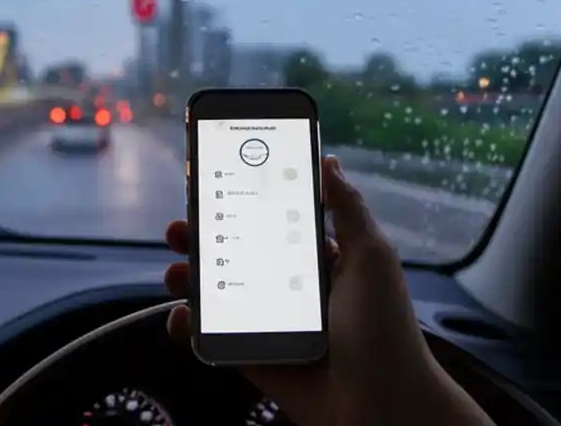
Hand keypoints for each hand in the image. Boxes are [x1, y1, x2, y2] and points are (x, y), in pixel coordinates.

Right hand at [163, 155, 491, 425]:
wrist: (381, 402)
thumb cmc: (383, 326)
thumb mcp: (372, 256)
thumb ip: (348, 208)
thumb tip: (329, 159)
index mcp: (320, 260)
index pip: (274, 223)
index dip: (243, 202)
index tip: (214, 183)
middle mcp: (291, 287)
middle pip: (237, 252)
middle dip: (204, 236)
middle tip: (181, 224)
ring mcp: (269, 322)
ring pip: (218, 292)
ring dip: (190, 277)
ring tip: (177, 269)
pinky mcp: (253, 356)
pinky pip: (213, 337)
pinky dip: (189, 326)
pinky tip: (181, 315)